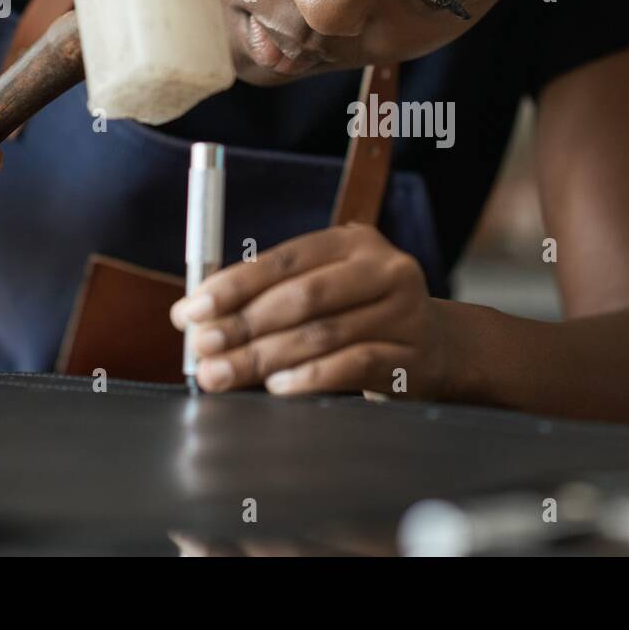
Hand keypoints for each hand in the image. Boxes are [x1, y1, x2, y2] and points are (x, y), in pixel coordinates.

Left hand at [170, 224, 448, 397]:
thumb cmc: (361, 317)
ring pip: (322, 334)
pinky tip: (276, 387)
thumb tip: (197, 316)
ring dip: (264, 357)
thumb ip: (273, 294)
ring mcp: (404, 313)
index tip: (191, 310)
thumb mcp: (327, 289)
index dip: (233, 285)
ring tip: (223, 374)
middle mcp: (385, 270)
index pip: (285, 259)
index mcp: (355, 242)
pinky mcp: (412, 358)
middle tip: (202, 349)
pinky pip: (353, 365)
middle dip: (242, 325)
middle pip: (302, 297)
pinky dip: (309, 377)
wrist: (437, 348)